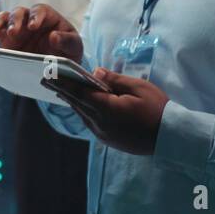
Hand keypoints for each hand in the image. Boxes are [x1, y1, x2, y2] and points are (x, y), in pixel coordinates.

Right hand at [0, 4, 82, 62]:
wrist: (59, 66)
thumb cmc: (69, 51)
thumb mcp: (74, 46)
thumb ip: (66, 41)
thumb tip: (54, 36)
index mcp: (48, 17)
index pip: (40, 11)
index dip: (36, 16)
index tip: (33, 26)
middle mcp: (31, 20)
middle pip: (20, 12)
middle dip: (16, 21)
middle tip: (14, 32)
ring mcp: (18, 29)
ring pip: (6, 18)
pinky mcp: (8, 40)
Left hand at [41, 68, 169, 155]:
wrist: (169, 137)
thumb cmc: (157, 108)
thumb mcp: (139, 87)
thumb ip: (115, 80)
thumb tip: (96, 73)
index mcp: (107, 109)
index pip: (80, 93)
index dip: (63, 82)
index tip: (49, 74)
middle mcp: (100, 123)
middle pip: (77, 104)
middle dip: (61, 90)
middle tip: (45, 80)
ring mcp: (103, 134)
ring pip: (82, 114)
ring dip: (71, 101)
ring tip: (59, 90)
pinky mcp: (108, 139)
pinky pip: (90, 122)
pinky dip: (82, 111)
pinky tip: (79, 105)